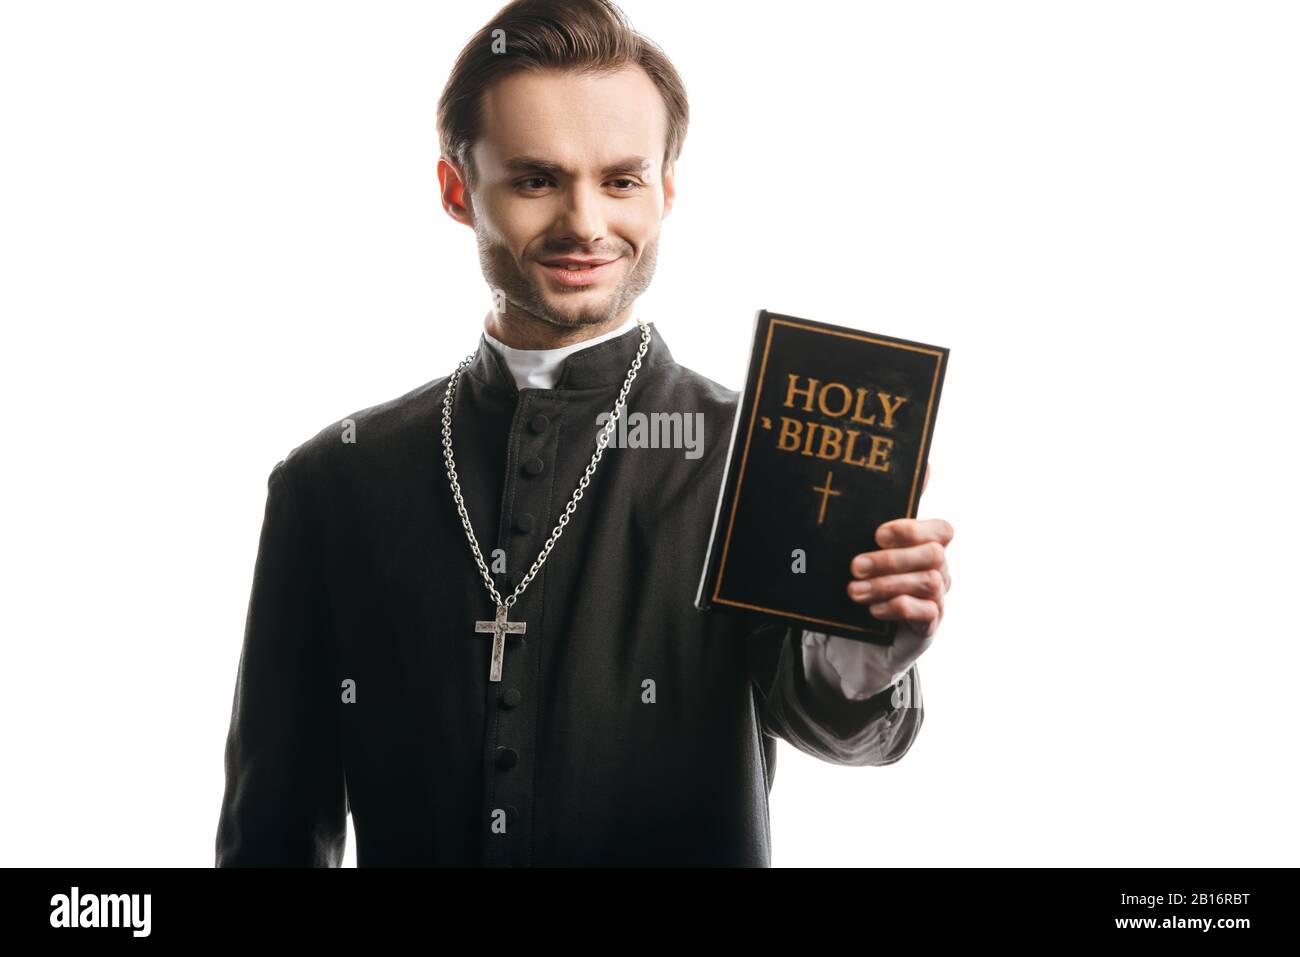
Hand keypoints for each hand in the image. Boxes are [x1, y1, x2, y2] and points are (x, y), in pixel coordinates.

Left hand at [812, 464, 952, 699]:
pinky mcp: (928, 625)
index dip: (913, 529)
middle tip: (854, 566)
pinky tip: (873, 609)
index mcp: (927, 546)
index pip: (941, 530)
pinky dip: (897, 607)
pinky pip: (926, 612)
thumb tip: (923, 465)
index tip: (877, 534)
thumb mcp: (867, 547)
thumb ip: (884, 511)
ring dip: (887, 584)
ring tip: (854, 591)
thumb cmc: (866, 580)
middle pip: (933, 555)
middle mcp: (939, 570)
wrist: (855, 633)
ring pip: (928, 582)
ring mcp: (937, 598)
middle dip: (890, 559)